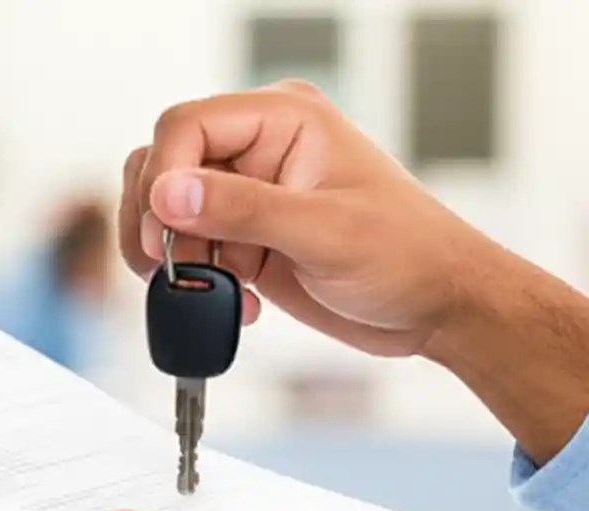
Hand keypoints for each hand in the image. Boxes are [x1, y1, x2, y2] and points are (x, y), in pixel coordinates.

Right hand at [123, 80, 588, 461]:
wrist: (434, 308)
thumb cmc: (408, 257)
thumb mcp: (325, 233)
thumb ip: (242, 210)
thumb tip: (168, 194)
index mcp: (284, 119)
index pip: (187, 126)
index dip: (164, 176)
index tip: (165, 229)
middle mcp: (257, 147)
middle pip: (162, 164)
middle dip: (158, 221)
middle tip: (178, 268)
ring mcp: (246, 192)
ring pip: (163, 208)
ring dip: (172, 256)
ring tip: (209, 291)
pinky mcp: (242, 234)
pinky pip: (186, 248)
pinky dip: (193, 282)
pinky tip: (236, 304)